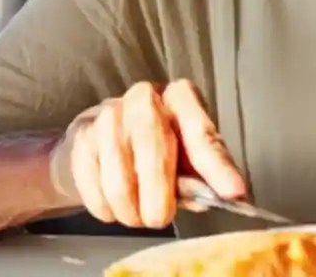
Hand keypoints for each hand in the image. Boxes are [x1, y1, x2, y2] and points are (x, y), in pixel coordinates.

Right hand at [49, 79, 246, 228]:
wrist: (99, 144)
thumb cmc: (154, 151)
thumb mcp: (187, 157)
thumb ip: (205, 173)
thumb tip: (227, 195)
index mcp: (180, 97)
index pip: (201, 131)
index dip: (217, 165)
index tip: (234, 192)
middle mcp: (145, 98)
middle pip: (155, 152)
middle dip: (160, 197)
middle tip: (160, 219)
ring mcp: (109, 114)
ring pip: (121, 178)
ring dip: (131, 210)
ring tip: (137, 216)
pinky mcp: (81, 137)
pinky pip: (94, 188)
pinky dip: (107, 209)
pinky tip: (115, 207)